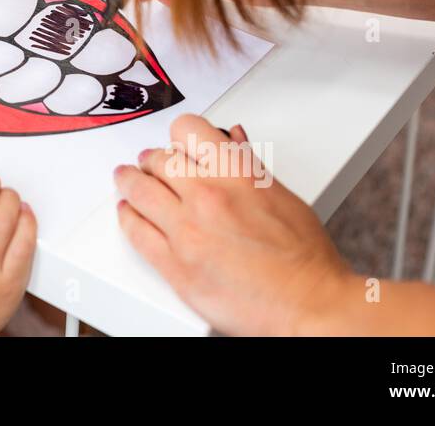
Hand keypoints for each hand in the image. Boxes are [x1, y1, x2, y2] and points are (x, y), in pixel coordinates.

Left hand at [114, 114, 354, 335]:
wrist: (308, 305)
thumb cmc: (304, 257)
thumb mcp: (282, 195)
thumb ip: (249, 165)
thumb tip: (232, 140)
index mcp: (237, 173)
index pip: (187, 129)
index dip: (179, 134)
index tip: (175, 141)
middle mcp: (207, 196)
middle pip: (158, 160)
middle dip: (152, 159)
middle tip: (149, 163)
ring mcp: (187, 230)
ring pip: (140, 191)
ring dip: (130, 181)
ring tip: (126, 179)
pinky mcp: (175, 265)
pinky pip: (137, 232)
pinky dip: (128, 217)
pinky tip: (128, 211)